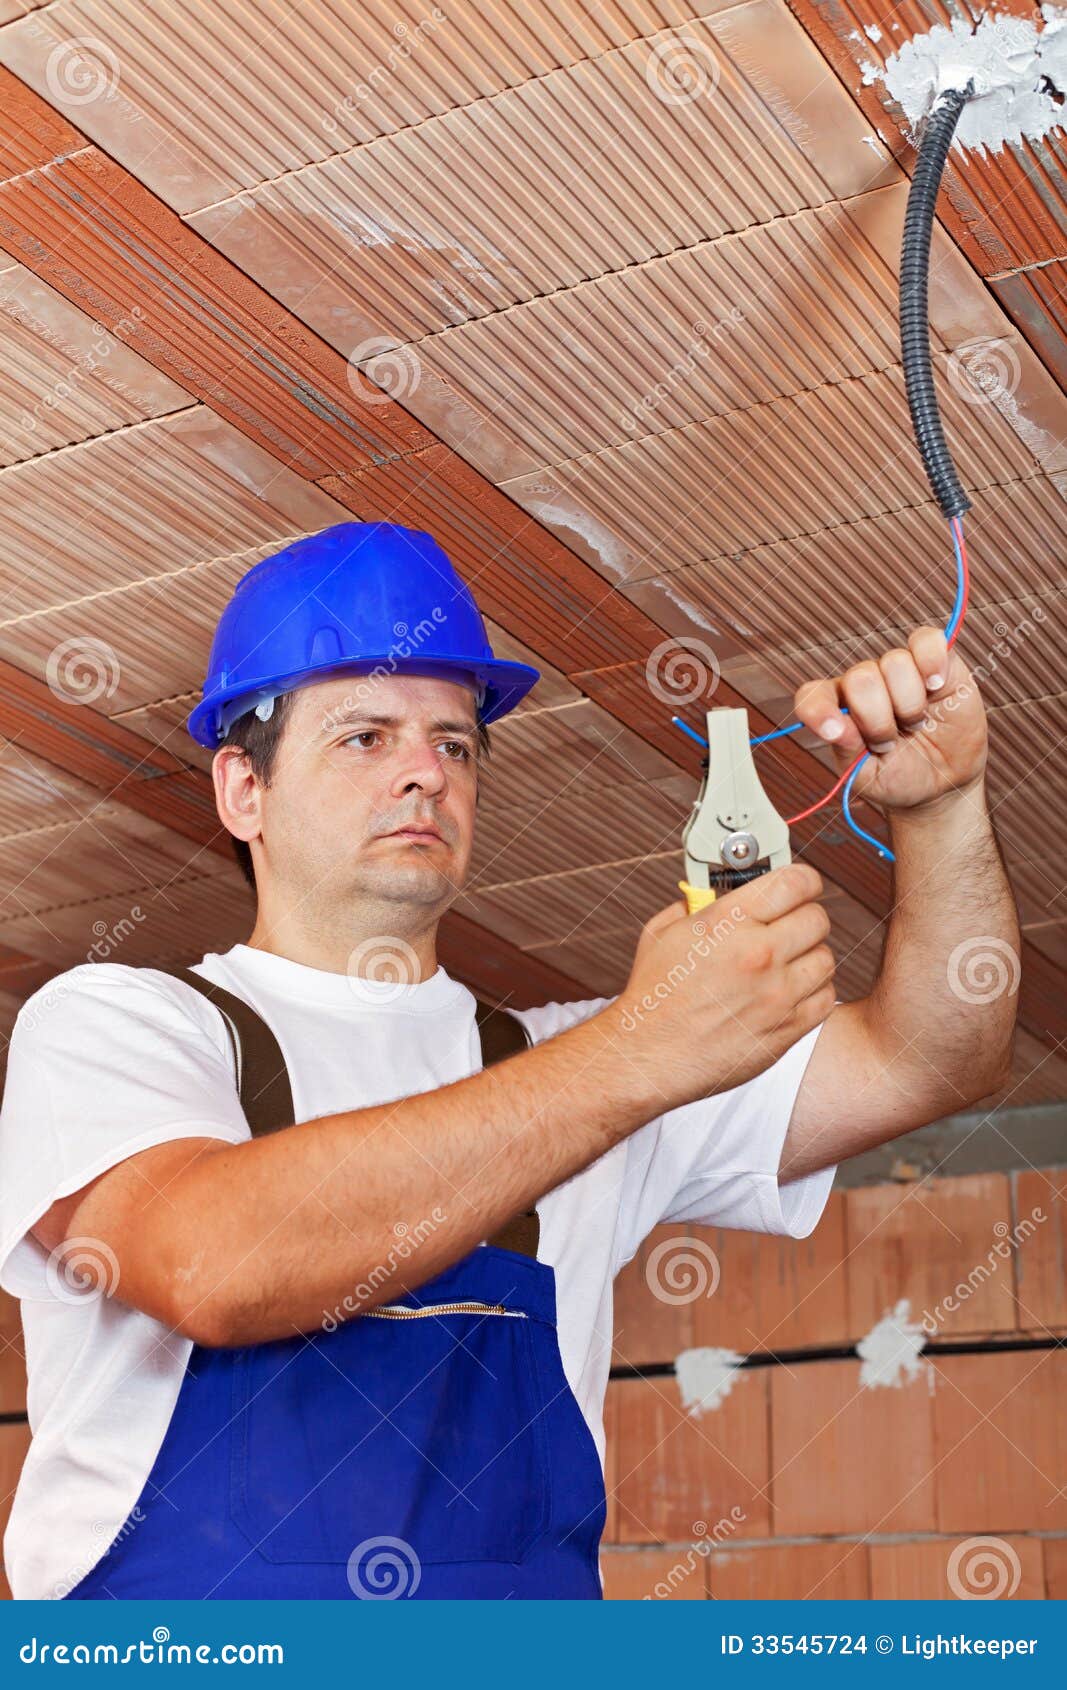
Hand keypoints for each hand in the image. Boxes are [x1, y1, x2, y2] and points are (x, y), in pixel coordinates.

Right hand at [613, 864, 835, 1112]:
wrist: (647, 1054)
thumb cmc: (653, 996)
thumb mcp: (664, 931)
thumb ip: (699, 904)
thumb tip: (721, 893)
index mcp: (728, 922)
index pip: (796, 882)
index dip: (804, 881)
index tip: (801, 887)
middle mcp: (758, 953)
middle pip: (817, 919)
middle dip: (804, 918)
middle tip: (789, 927)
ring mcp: (776, 993)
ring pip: (826, 958)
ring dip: (809, 957)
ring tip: (787, 963)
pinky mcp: (786, 1028)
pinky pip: (825, 998)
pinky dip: (813, 992)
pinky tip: (790, 992)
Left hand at [793, 626, 986, 812]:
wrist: (943, 779)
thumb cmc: (899, 776)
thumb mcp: (867, 776)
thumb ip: (848, 751)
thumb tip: (837, 728)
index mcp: (837, 709)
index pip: (812, 695)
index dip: (820, 710)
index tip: (835, 734)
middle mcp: (864, 684)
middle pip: (860, 680)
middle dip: (879, 720)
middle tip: (891, 741)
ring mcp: (897, 670)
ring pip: (895, 663)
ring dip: (910, 704)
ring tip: (915, 724)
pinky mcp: (934, 661)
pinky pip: (927, 640)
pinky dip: (932, 663)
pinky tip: (936, 687)